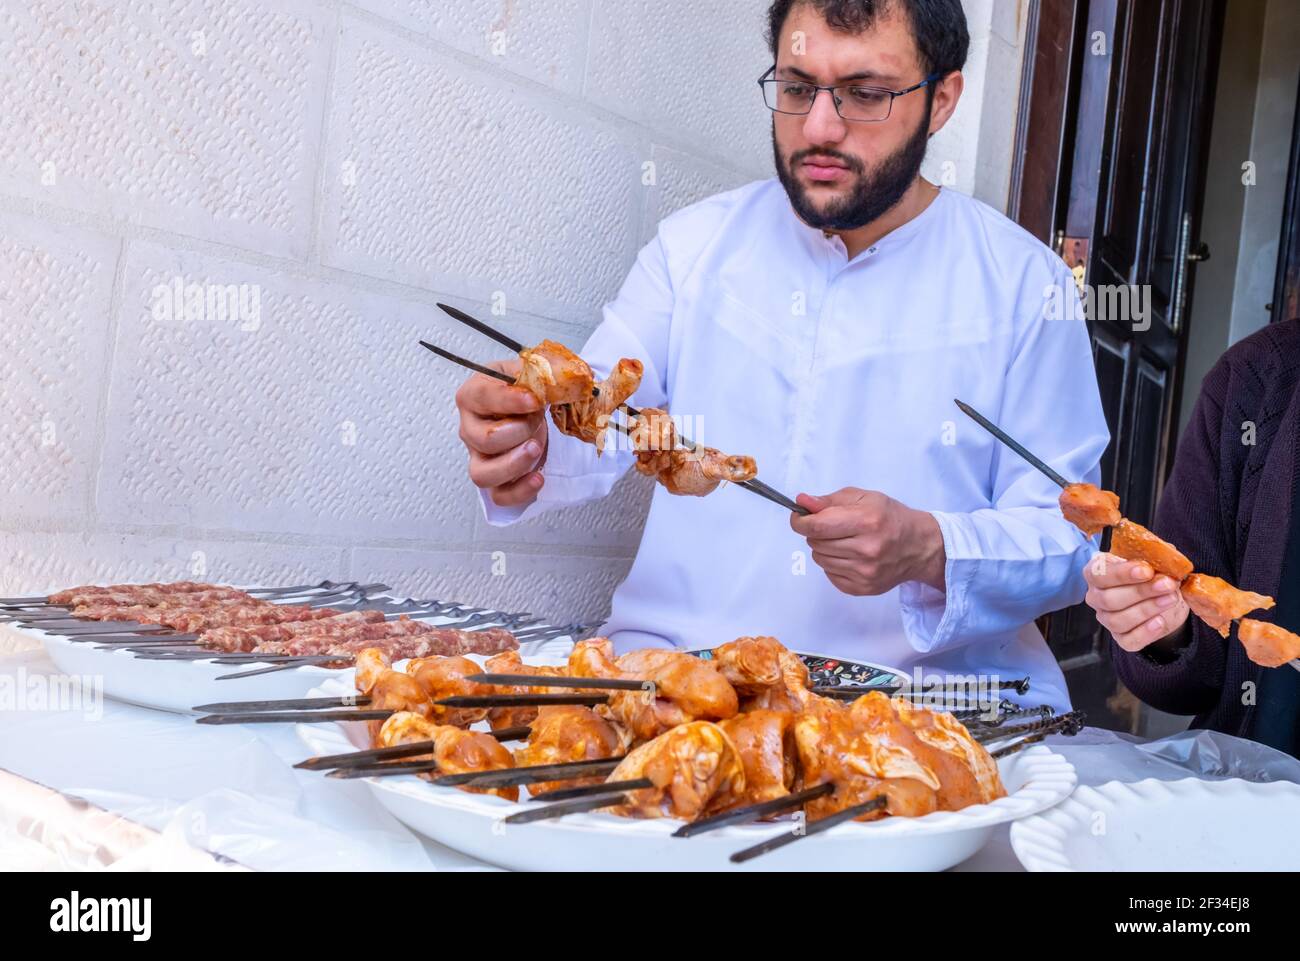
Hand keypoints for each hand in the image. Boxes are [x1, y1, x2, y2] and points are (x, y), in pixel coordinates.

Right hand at [455, 358, 547, 507]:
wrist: (532, 409)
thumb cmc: (524, 391)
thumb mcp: (530, 373)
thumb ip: (538, 373)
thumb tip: (550, 381)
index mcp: (474, 395)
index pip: (482, 397)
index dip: (508, 400)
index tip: (534, 400)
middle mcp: (469, 428)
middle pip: (483, 439)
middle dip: (518, 431)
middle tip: (537, 421)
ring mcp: (478, 457)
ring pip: (482, 473)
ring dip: (514, 464)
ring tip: (536, 449)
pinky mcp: (494, 479)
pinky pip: (499, 496)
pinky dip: (520, 491)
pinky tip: (539, 478)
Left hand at [790, 488, 945, 595]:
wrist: (918, 546)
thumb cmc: (890, 517)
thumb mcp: (863, 497)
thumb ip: (829, 500)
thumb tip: (803, 502)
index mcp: (866, 521)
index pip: (817, 526)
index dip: (800, 521)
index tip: (799, 517)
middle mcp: (866, 549)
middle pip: (816, 543)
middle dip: (815, 532)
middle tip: (831, 527)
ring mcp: (865, 572)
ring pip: (820, 559)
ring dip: (823, 548)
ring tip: (843, 541)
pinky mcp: (863, 588)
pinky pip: (830, 575)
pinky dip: (833, 564)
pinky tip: (849, 555)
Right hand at [1083, 552, 1189, 651]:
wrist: (1166, 598)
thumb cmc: (1154, 574)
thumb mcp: (1154, 560)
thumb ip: (1155, 556)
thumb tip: (1165, 555)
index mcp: (1098, 572)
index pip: (1098, 574)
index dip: (1121, 573)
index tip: (1146, 570)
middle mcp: (1096, 596)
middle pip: (1108, 599)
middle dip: (1140, 592)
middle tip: (1166, 584)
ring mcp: (1106, 618)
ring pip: (1117, 620)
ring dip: (1146, 609)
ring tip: (1170, 599)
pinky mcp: (1120, 637)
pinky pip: (1128, 640)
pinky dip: (1145, 632)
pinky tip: (1160, 621)